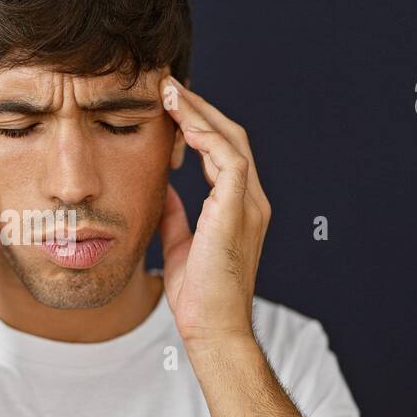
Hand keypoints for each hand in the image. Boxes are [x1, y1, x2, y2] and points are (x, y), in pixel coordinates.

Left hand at [158, 76, 271, 347]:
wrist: (213, 330)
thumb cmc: (198, 298)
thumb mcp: (180, 246)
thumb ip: (177, 215)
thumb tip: (164, 188)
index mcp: (240, 208)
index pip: (223, 151)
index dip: (199, 125)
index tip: (169, 106)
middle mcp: (252, 201)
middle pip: (230, 136)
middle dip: (199, 108)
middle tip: (167, 85)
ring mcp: (250, 205)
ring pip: (230, 140)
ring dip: (198, 113)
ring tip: (170, 92)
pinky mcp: (239, 211)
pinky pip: (228, 160)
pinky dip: (205, 136)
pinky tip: (180, 122)